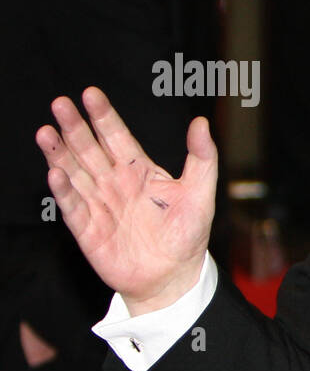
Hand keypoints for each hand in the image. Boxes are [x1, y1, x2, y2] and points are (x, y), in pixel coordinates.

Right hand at [35, 87, 216, 315]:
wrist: (174, 276)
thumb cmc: (188, 234)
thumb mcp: (200, 193)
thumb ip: (202, 158)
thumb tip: (202, 123)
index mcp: (139, 170)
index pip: (117, 136)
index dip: (103, 116)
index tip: (91, 94)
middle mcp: (114, 182)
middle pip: (89, 149)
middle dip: (74, 127)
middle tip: (60, 103)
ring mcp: (99, 204)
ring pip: (74, 173)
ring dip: (59, 153)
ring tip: (46, 132)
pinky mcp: (88, 230)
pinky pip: (73, 207)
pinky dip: (63, 191)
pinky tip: (55, 172)